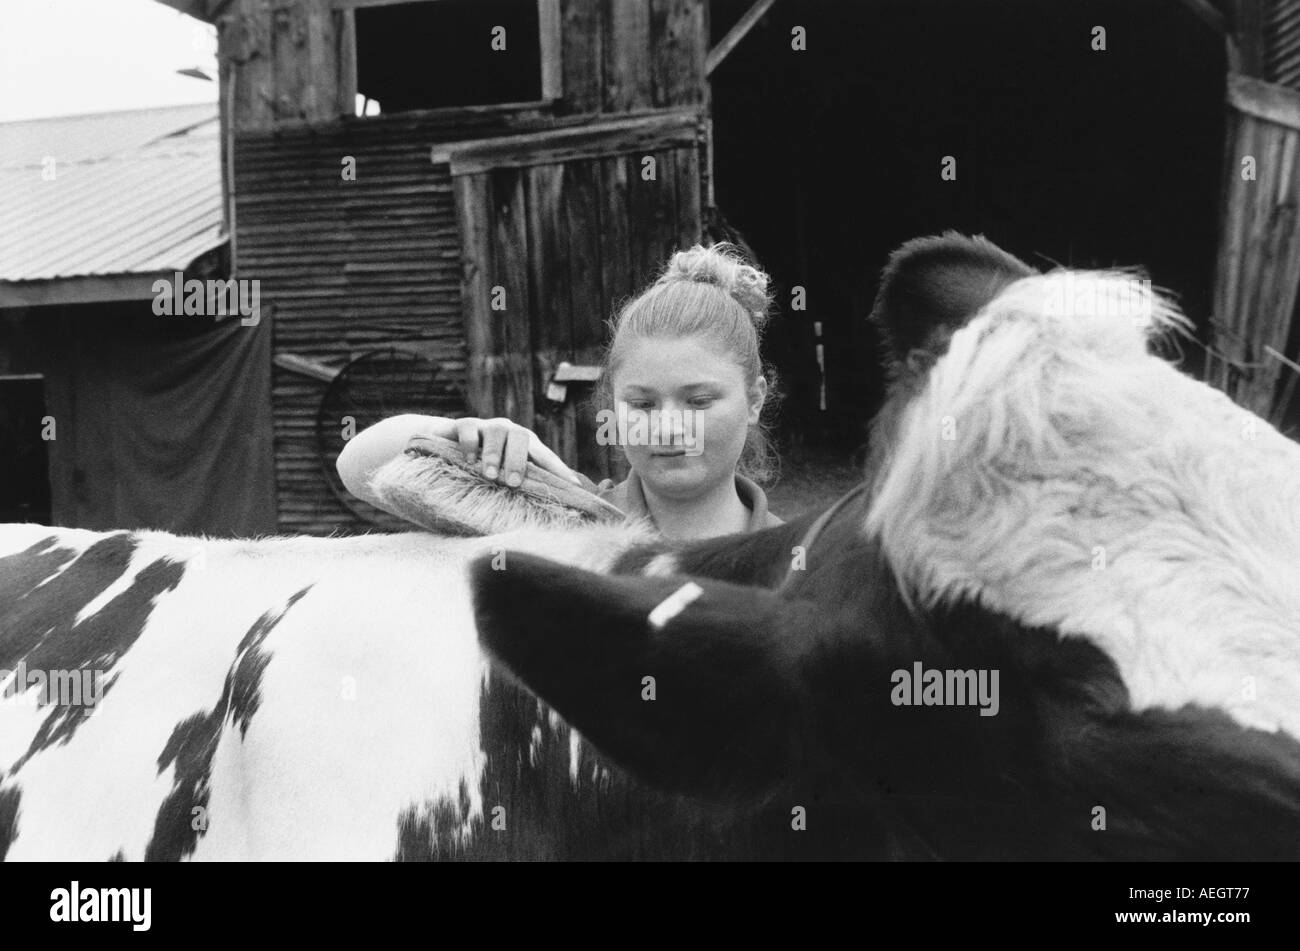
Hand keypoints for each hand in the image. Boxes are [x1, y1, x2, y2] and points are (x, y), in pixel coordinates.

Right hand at [450, 417, 579, 487]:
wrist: (446, 441)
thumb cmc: (482, 461)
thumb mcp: (503, 471)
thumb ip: (521, 482)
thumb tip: (544, 505)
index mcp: (524, 443)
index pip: (545, 455)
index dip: (559, 469)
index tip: (574, 485)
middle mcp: (509, 430)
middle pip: (521, 437)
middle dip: (519, 461)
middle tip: (513, 483)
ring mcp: (487, 425)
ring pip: (497, 433)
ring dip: (494, 455)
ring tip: (490, 475)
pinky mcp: (465, 424)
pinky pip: (470, 431)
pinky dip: (471, 446)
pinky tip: (469, 461)